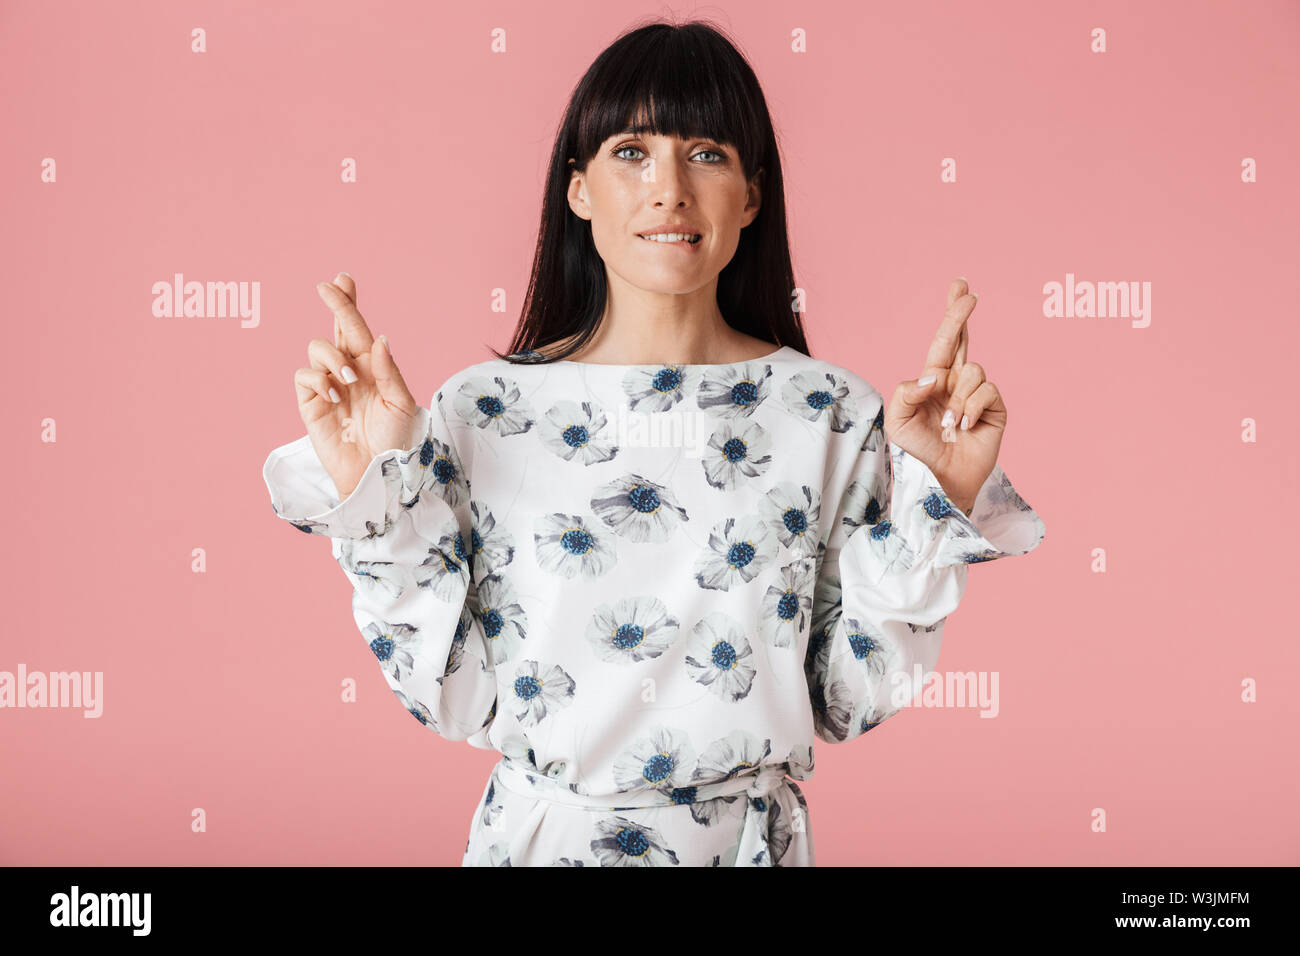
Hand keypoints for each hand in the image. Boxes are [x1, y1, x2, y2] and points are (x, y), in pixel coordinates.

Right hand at [292, 273, 420, 498]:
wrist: (376, 473)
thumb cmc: (393, 441)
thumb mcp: (401, 404)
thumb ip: (389, 371)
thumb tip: (378, 338)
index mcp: (373, 367)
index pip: (359, 330)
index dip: (349, 304)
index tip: (343, 279)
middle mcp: (349, 371)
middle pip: (337, 328)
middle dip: (335, 304)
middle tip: (328, 287)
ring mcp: (328, 385)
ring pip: (318, 347)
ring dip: (333, 357)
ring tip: (350, 380)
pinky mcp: (310, 403)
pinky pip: (305, 375)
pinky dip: (319, 379)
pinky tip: (334, 396)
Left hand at [882, 277, 1006, 514]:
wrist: (939, 481)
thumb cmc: (916, 452)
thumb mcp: (898, 421)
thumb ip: (906, 391)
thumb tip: (934, 375)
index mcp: (933, 381)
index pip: (944, 342)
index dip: (952, 316)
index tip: (960, 288)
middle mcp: (956, 383)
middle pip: (963, 340)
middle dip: (962, 314)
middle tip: (967, 291)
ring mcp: (977, 395)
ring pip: (973, 371)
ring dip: (957, 398)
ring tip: (947, 424)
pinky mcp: (994, 410)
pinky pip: (987, 390)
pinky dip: (972, 407)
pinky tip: (965, 426)